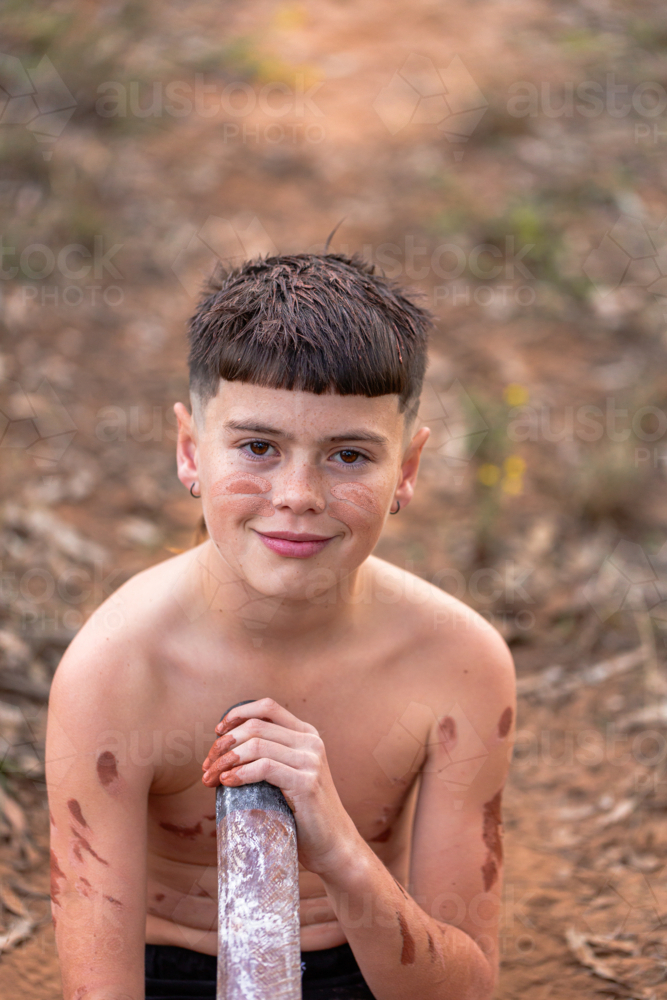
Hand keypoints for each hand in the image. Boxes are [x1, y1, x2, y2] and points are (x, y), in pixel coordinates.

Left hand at [202, 698, 358, 875]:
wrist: (332, 843)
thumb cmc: (302, 812)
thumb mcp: (288, 774)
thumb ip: (269, 756)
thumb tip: (224, 747)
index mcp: (306, 734)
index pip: (267, 707)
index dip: (238, 714)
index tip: (217, 733)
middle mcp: (310, 742)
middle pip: (256, 727)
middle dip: (224, 744)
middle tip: (207, 766)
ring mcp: (310, 761)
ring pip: (256, 745)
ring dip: (226, 760)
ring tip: (211, 778)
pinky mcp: (306, 782)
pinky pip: (264, 767)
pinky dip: (240, 772)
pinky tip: (227, 782)